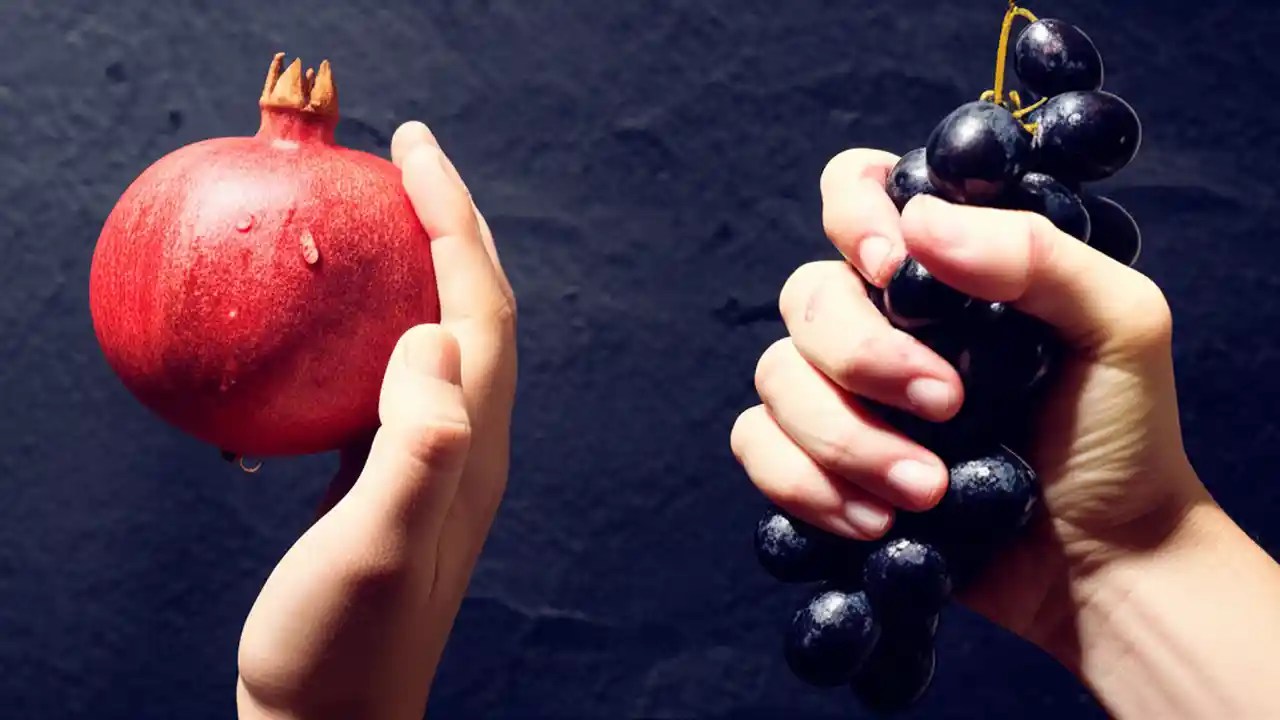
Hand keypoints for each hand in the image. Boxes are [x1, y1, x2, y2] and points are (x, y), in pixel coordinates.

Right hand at [235, 122, 516, 719]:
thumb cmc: (343, 646)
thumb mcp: (378, 546)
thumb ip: (413, 445)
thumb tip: (431, 340)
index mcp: (471, 444)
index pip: (478, 306)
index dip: (453, 222)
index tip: (414, 152)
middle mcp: (471, 445)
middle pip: (480, 309)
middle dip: (453, 224)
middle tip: (409, 157)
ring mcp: (440, 464)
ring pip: (450, 335)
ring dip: (431, 264)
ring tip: (393, 214)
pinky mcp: (400, 481)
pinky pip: (408, 373)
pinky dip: (391, 319)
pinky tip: (355, 319)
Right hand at [731, 147, 1209, 656]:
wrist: (1102, 563)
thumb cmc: (1120, 436)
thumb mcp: (1120, 327)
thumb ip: (1038, 257)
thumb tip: (922, 221)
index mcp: (941, 268)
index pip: (856, 190)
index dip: (853, 215)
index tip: (895, 270)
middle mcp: (879, 318)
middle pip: (805, 295)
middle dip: (865, 358)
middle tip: (948, 407)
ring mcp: (842, 392)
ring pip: (775, 376)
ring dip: (844, 439)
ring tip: (926, 492)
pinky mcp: (816, 463)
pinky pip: (755, 443)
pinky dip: (802, 483)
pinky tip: (873, 521)